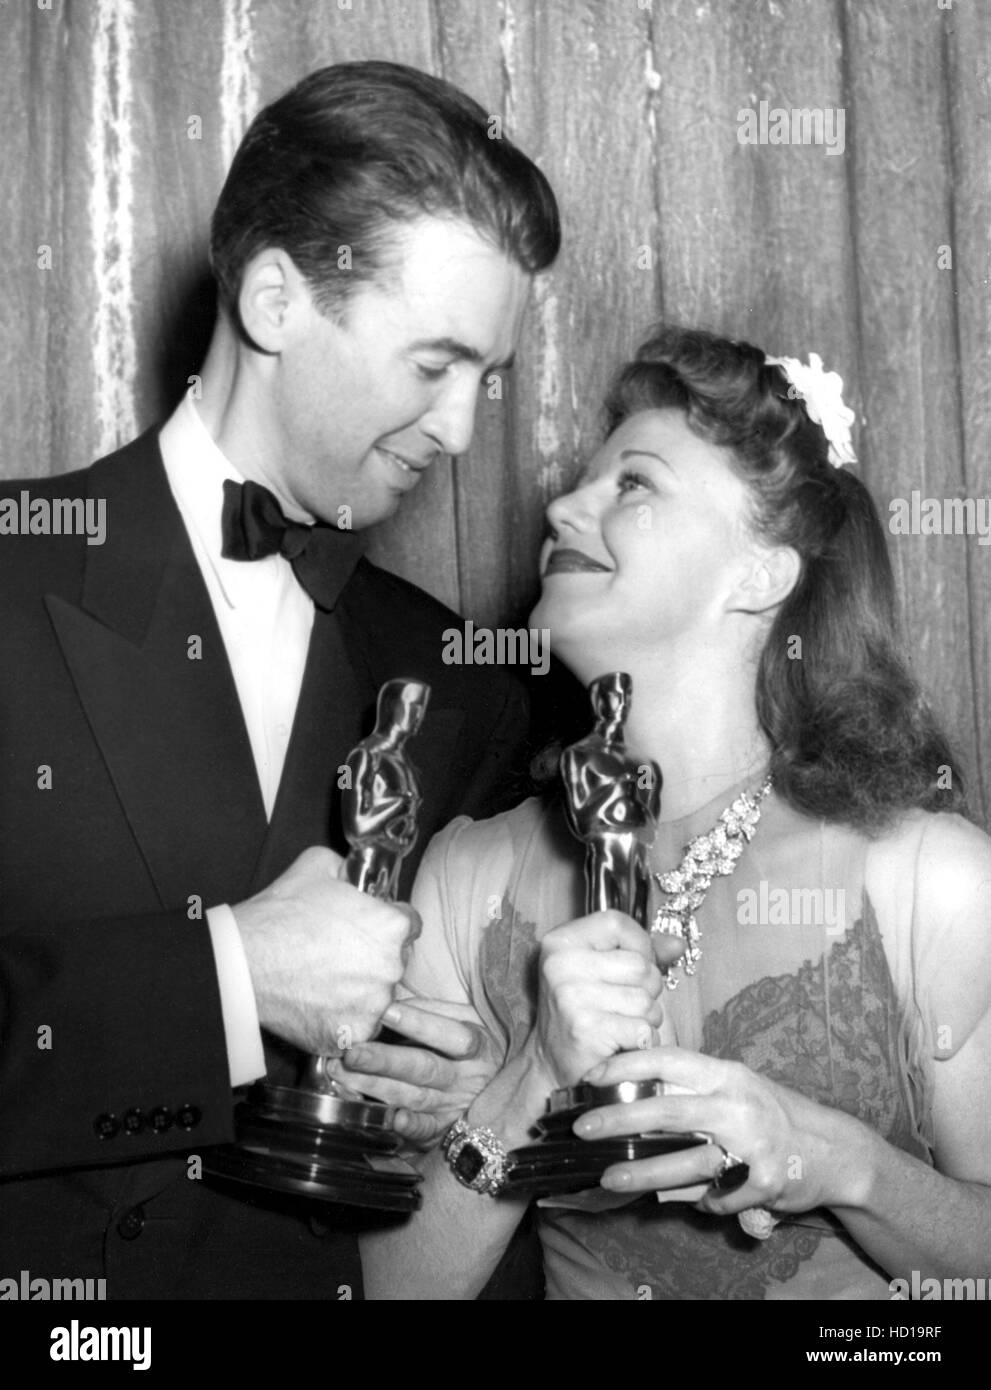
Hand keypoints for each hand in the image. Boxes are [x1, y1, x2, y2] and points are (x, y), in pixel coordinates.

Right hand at [231, 846, 419, 1055]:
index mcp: (392, 927)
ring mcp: (372, 1007)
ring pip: (376, 998)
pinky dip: (340, 1019)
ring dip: (359, 992)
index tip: (368, 929)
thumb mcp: (319, 864)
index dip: (387, 924)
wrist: (242, 962)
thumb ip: (350, 870)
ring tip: (324, 981)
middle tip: (338, 955)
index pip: (409, 926)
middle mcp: (391, 969)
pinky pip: (356, 1028)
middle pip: (394, 964)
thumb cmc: (279, 914)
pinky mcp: (351, 1035)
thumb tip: (356, 876)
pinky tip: (317, 1003)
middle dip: (373, 959)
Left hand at [321, 998, 500, 1148]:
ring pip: (414, 1097)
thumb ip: (432, 1010)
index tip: (385, 1011)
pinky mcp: (445, 1131)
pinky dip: (410, 1127)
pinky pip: (427, 1131)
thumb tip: (392, 1002)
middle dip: (385, 1061)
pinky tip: (391, 1119)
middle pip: (425, 1068)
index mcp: (475, 1045)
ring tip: (342, 1076)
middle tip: (351, 1052)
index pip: (449, 1034)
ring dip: (376, 1088)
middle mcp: (466, 1077)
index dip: (418, 1023)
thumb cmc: (472, 1046)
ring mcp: (455, 1107)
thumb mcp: (466, 1020)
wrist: (500, 1089)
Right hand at [532, 910, 671, 1089]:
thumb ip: (640, 953)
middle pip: (639, 965)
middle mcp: (560, 964)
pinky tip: (622, 1044)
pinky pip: (642, 1029)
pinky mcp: (585, 1029)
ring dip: (646, 1018)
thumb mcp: (601, 971)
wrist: (552, 1066)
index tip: (634, 965)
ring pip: (645, 1000)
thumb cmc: (583, 1015)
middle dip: (647, 989)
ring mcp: (570, 996)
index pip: (616, 922)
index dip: (639, 943)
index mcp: (560, 942)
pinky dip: (642, 1041)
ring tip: (622, 1025)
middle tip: (624, 1005)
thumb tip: (678, 944)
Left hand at [574, 1046, 863, 1214]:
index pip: (668, 1060)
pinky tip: (687, 1203)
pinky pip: (719, 1198)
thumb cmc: (773, 1114)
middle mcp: (738, 1104)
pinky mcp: (767, 1182)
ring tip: (610, 1179)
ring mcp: (754, 1144)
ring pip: (688, 1162)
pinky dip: (701, 1203)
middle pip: (669, 1111)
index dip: (626, 1065)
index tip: (592, 1077)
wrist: (837, 1149)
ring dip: (644, 1173)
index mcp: (726, 1074)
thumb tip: (635, 1098)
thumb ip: (692, 1092)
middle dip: (620, 1119)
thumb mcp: (735, 1089)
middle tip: (583, 1129)